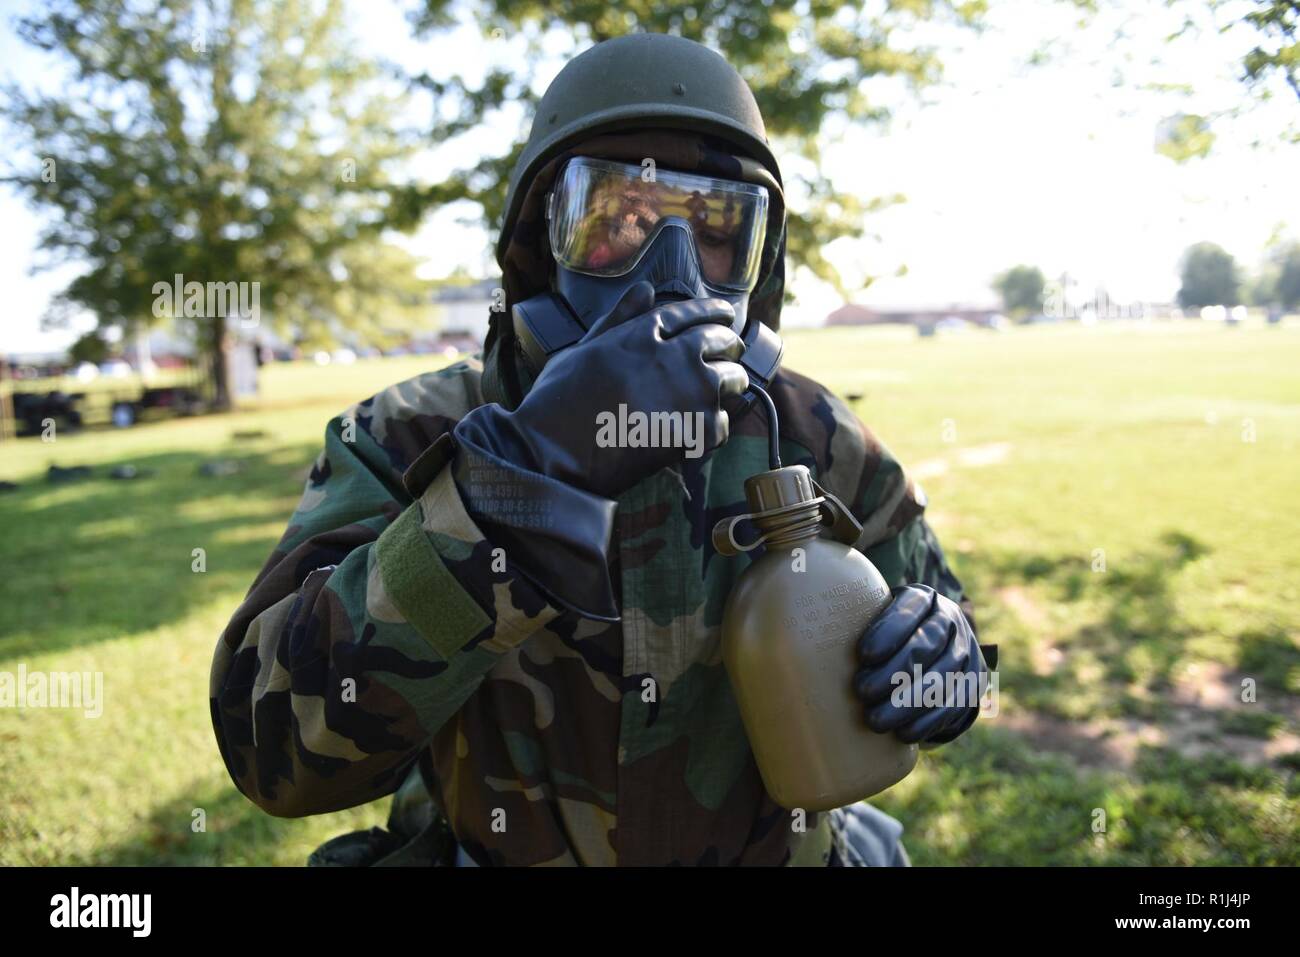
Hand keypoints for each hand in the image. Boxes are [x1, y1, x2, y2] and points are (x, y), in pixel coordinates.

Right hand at [458, 281, 748, 498]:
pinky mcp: (697, 430)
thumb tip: (645, 288)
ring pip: (733, 379)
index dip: (713, 311)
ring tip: (717, 393)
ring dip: (729, 384)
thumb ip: (620, 319)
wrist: (555, 452)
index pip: (692, 312)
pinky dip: (713, 427)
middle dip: (728, 346)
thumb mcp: (584, 348)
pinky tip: (696, 429)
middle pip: (722, 340)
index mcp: (643, 333)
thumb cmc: (558, 401)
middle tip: (728, 354)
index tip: (725, 314)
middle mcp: (674, 355)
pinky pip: (723, 423)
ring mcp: (690, 392)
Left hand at [853, 584, 986, 744]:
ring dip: (908, 702)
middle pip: (925, 646)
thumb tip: (793, 626)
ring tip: (875, 720)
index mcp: (923, 598)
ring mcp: (967, 651)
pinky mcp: (973, 683)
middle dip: (893, 671)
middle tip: (861, 692)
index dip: (889, 631)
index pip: (910, 608)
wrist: (933, 649)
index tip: (863, 655)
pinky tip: (904, 733)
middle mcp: (950, 620)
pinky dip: (928, 721)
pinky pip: (954, 703)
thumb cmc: (885, 633)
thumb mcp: (874, 614)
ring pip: (941, 677)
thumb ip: (849, 615)